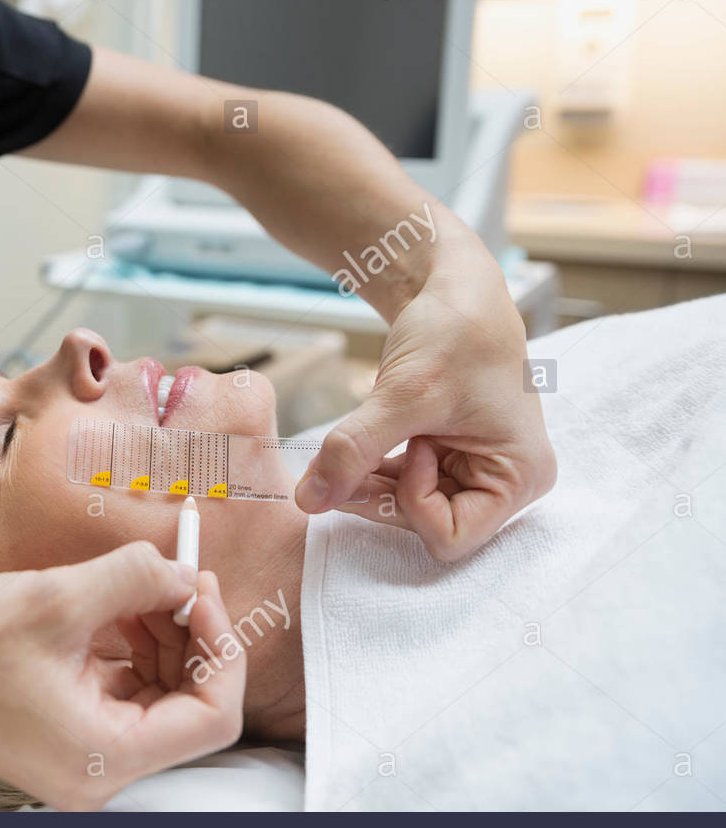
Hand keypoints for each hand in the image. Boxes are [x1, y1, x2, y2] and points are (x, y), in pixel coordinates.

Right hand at [0, 542, 244, 809]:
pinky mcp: (66, 732)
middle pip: (189, 705)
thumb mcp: (57, 598)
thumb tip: (186, 574)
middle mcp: (101, 770)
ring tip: (139, 584)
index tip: (202, 592)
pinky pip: (122, 690)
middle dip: (191, 636)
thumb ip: (137, 579)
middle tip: (179, 576)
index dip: (220, 648)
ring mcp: (83, 754)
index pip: (212, 717)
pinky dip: (129, 646)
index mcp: (105, 756)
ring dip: (161, 636)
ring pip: (159, 694)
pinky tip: (115, 604)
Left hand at [295, 241, 556, 560]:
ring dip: (370, 484)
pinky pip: (403, 486)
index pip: (449, 537)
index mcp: (520, 477)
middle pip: (427, 526)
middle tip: (348, 457)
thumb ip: (352, 450)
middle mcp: (506, 483)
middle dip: (381, 495)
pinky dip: (373, 471)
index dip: (412, 503)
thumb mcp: (401, 395)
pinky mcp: (450, 459)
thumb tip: (306, 501)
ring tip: (353, 444)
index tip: (413, 448)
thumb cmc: (454, 332)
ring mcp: (477, 471)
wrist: (454, 289)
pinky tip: (358, 445)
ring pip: (408, 510)